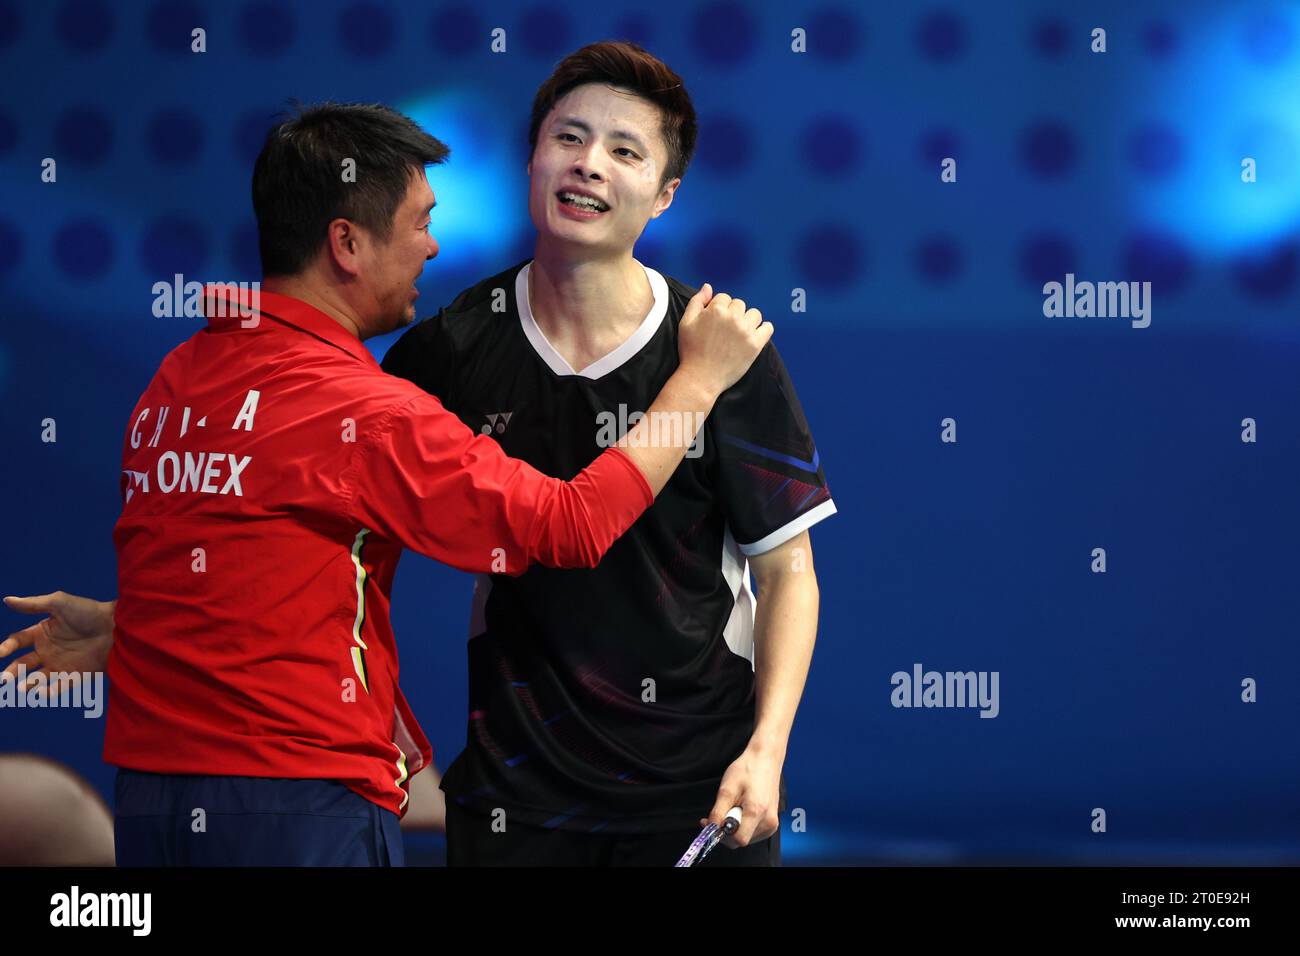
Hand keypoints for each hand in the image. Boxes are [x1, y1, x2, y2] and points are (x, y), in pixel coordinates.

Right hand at [1, 592, 115, 691]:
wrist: (117, 624)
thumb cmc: (88, 611)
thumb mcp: (59, 603)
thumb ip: (33, 604)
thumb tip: (7, 600)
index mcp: (42, 632)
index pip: (17, 641)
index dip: (6, 647)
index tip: (1, 652)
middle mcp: (48, 650)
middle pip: (22, 664)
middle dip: (11, 672)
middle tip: (3, 679)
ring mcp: (61, 663)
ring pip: (37, 678)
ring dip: (27, 684)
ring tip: (20, 687)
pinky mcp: (76, 674)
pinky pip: (60, 686)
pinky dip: (50, 691)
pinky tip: (41, 693)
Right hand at [676, 284, 772, 396]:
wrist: (700, 378)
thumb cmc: (691, 351)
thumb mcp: (686, 323)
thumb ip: (697, 301)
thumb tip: (708, 287)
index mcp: (716, 310)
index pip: (724, 298)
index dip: (719, 308)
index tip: (716, 321)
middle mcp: (733, 318)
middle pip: (739, 304)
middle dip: (733, 313)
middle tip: (726, 330)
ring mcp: (745, 331)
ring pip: (754, 314)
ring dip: (748, 320)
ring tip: (739, 332)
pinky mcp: (755, 345)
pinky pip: (768, 328)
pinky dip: (764, 329)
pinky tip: (755, 334)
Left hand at [700, 738, 784, 848]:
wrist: (765, 760)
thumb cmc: (748, 769)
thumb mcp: (727, 789)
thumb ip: (718, 812)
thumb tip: (711, 829)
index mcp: (757, 812)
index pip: (738, 840)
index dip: (723, 835)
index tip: (713, 824)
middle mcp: (768, 822)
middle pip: (742, 840)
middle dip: (727, 831)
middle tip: (719, 813)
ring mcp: (772, 824)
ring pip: (747, 838)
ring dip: (734, 828)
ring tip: (733, 807)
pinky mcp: (772, 822)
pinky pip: (753, 833)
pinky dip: (743, 826)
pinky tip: (740, 811)